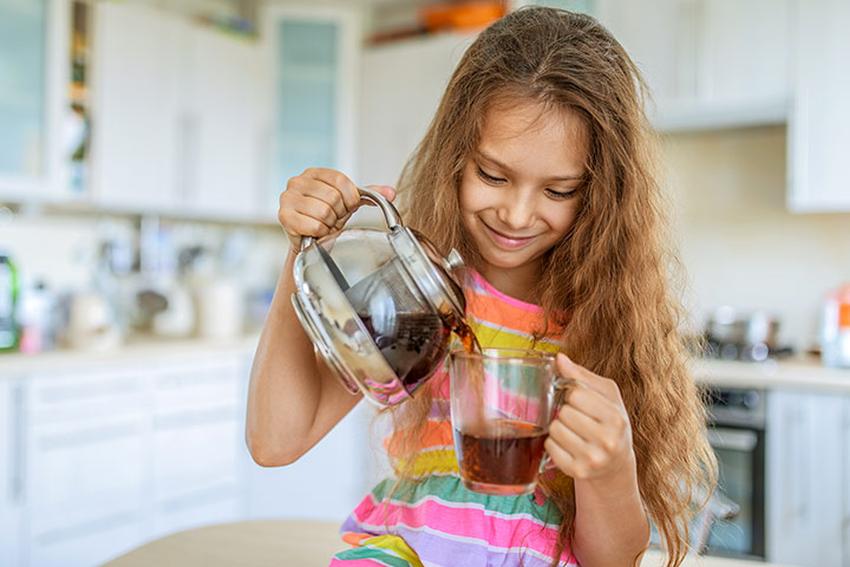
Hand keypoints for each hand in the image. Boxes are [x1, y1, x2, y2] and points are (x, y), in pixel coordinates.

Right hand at [278, 167, 395, 252]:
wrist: (310, 239)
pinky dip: (319, 232)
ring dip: (329, 224)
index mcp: (314, 173)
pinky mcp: (284, 216)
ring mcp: (287, 198)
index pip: (340, 181)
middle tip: (332, 218)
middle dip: (338, 213)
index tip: (348, 207)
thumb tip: (391, 192)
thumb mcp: (348, 202)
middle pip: (333, 197)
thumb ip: (369, 194)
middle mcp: (297, 181)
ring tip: (323, 224)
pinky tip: (315, 231)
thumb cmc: (328, 217)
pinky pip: (314, 225)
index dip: (350, 198)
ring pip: (324, 212)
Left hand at [545, 353, 635, 483]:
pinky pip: (550, 447)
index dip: (573, 395)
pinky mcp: (578, 472)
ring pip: (555, 429)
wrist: (616, 464)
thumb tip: (559, 358)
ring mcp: (592, 459)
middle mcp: (607, 441)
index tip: (580, 402)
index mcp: (616, 418)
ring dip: (559, 427)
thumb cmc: (610, 423)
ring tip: (573, 432)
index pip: (576, 394)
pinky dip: (554, 443)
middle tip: (577, 419)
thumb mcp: (606, 396)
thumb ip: (582, 376)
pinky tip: (568, 445)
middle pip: (564, 412)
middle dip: (565, 412)